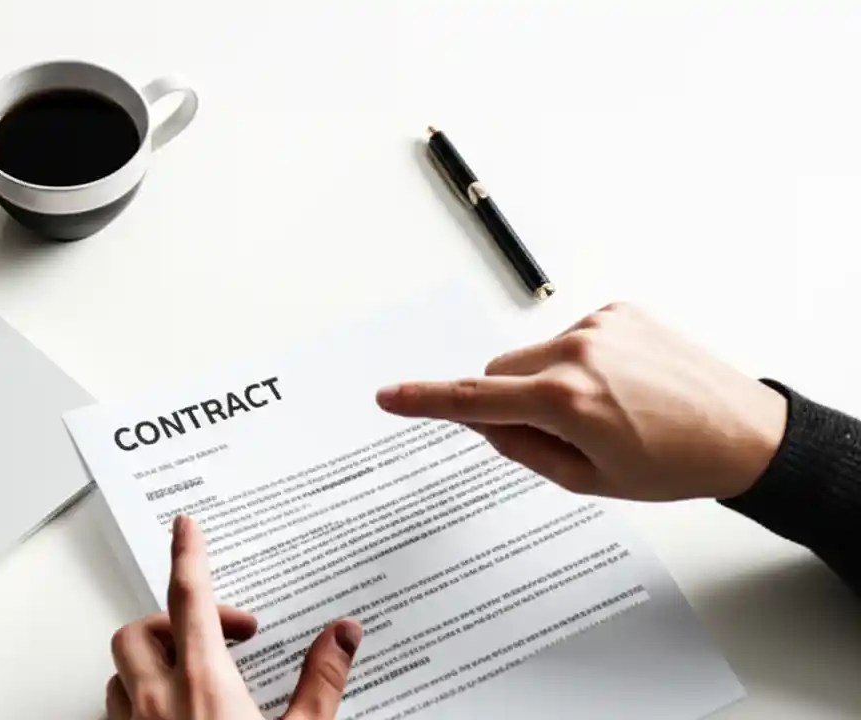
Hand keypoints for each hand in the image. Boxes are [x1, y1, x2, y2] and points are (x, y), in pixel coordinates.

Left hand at [106, 516, 362, 719]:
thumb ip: (321, 682)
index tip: (186, 527)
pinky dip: (139, 703)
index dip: (188, 554)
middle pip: (139, 630)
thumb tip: (343, 634)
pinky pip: (117, 715)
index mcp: (204, 686)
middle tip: (218, 633)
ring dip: (150, 664)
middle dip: (170, 619)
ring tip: (193, 678)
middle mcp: (156, 704)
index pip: (190, 598)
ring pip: (121, 675)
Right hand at [375, 302, 786, 500]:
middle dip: (509, 400)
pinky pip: (570, 337)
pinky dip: (578, 360)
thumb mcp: (586, 479)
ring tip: (605, 408)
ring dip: (546, 380)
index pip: (474, 400)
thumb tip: (486, 423)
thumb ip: (521, 449)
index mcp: (564, 401)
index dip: (426, 401)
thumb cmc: (672, 465)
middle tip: (558, 432)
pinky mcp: (619, 310)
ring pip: (533, 354)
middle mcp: (576, 352)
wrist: (744, 433)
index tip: (388, 396)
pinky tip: (621, 383)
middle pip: (500, 371)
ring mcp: (599, 325)